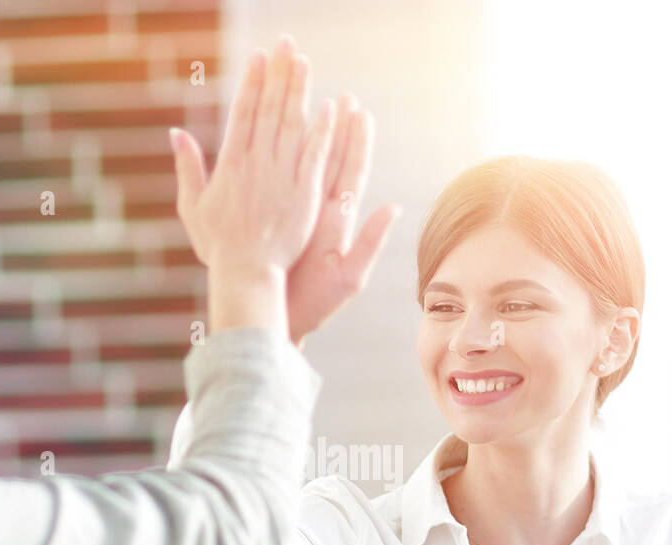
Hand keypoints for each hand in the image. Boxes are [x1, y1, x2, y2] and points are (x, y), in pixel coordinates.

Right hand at [170, 35, 334, 275]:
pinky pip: (314, 157)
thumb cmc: (218, 247)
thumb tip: (175, 133)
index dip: (252, 83)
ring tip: (304, 62)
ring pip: (293, 126)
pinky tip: (329, 107)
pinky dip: (321, 132)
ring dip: (299, 91)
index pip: (243, 114)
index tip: (259, 57)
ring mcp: (282, 179)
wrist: (246, 276)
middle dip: (278, 74)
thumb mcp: (192, 207)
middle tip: (286, 43)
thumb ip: (187, 168)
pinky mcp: (304, 196)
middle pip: (269, 111)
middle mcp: (257, 166)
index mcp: (231, 166)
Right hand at [286, 93, 401, 345]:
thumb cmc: (314, 306)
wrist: (279, 321)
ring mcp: (296, 217)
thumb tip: (394, 206)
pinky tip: (286, 133)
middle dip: (338, 130)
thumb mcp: (349, 277)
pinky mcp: (277, 222)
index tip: (361, 113)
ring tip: (320, 104)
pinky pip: (282, 184)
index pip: (350, 175)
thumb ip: (372, 241)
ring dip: (313, 136)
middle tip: (345, 96)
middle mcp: (318, 216)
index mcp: (337, 225)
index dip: (357, 144)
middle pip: (330, 163)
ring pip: (305, 168)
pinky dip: (286, 158)